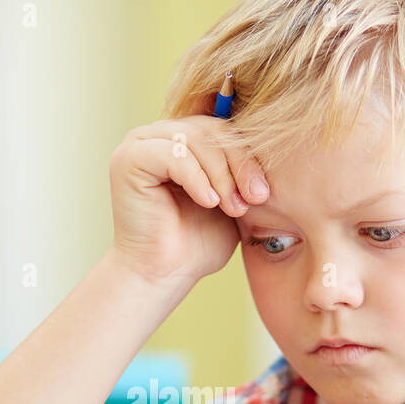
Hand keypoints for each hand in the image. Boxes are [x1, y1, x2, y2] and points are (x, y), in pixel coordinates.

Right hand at [108, 116, 269, 290]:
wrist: (164, 275)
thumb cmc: (197, 243)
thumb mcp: (232, 198)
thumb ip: (243, 169)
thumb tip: (275, 140)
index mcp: (183, 139)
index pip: (224, 128)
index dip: (248, 156)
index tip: (264, 192)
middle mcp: (159, 135)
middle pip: (212, 129)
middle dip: (239, 165)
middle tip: (255, 198)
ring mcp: (140, 143)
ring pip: (196, 139)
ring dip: (221, 175)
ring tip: (232, 207)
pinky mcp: (128, 158)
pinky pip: (175, 154)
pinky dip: (197, 179)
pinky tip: (208, 203)